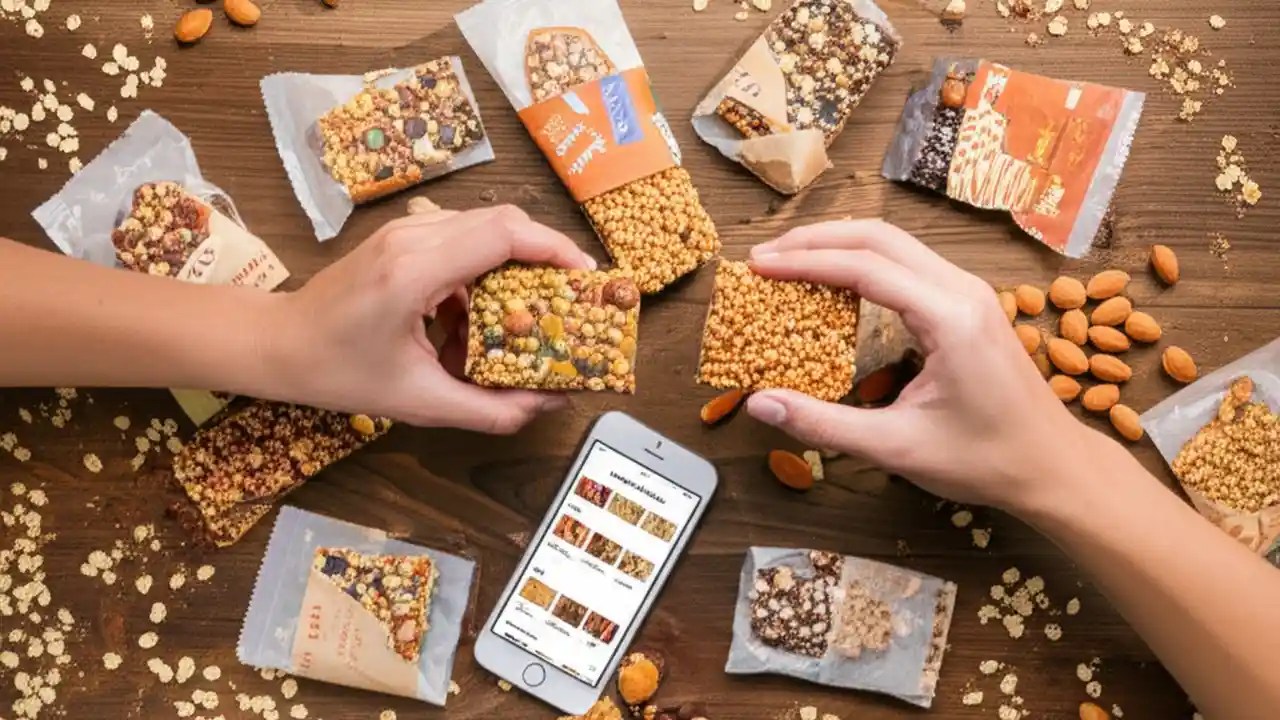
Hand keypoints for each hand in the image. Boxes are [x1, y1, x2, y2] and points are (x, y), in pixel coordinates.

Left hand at [256, 205, 595, 432]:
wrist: (277, 344)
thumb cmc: (337, 372)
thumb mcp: (419, 400)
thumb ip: (490, 408)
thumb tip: (548, 404)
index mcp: (415, 270)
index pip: (504, 233)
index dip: (555, 249)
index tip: (586, 279)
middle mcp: (412, 238)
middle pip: (504, 221)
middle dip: (546, 257)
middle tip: (572, 299)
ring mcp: (405, 232)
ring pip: (485, 227)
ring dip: (515, 264)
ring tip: (529, 312)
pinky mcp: (402, 238)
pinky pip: (462, 239)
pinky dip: (485, 271)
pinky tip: (480, 315)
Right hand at [744, 220, 1100, 513]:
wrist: (1052, 467)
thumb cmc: (985, 460)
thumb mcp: (896, 447)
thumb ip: (823, 424)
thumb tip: (759, 404)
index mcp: (950, 318)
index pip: (864, 267)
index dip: (805, 261)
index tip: (759, 266)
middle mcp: (962, 291)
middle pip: (879, 237)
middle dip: (816, 240)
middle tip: (765, 257)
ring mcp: (970, 293)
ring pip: (895, 244)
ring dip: (840, 245)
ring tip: (790, 262)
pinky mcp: (969, 305)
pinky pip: (909, 264)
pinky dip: (864, 262)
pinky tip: (835, 282)